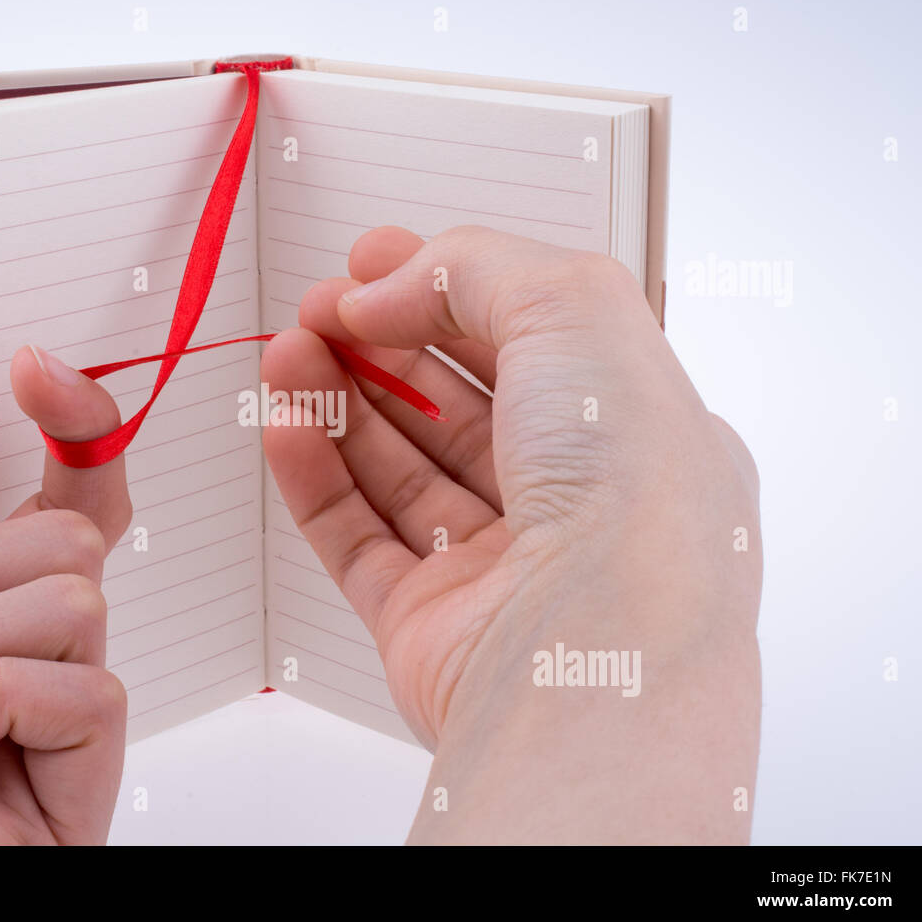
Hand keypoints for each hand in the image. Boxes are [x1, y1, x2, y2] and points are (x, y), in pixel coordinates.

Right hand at [261, 226, 761, 842]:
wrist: (594, 658)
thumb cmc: (626, 489)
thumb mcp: (573, 309)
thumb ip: (471, 271)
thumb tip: (381, 291)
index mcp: (637, 431)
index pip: (531, 344)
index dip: (447, 294)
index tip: (371, 262)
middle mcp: (575, 506)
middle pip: (456, 408)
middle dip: (380, 345)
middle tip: (315, 309)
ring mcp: (501, 571)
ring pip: (400, 471)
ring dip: (337, 401)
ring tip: (285, 352)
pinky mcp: (431, 626)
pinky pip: (358, 540)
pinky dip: (315, 478)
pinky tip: (284, 423)